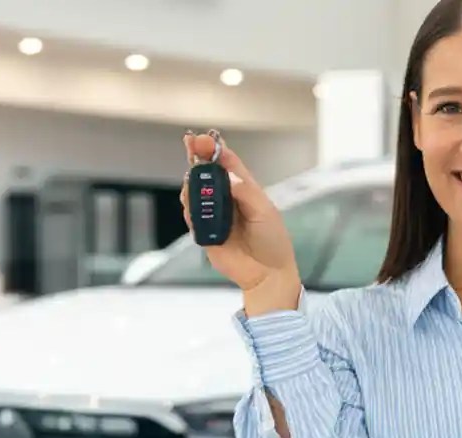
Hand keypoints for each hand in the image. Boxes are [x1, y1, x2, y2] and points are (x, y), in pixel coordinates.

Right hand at [181, 130, 300, 312]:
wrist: (267, 274)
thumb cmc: (272, 241)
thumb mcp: (265, 212)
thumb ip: (247, 194)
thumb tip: (230, 177)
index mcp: (245, 190)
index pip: (228, 164)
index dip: (215, 149)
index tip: (204, 139)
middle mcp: (227, 199)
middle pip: (207, 174)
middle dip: (197, 158)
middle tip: (191, 146)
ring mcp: (215, 215)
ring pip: (196, 193)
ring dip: (192, 182)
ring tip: (193, 177)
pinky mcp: (205, 233)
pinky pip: (192, 216)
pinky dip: (189, 207)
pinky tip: (190, 201)